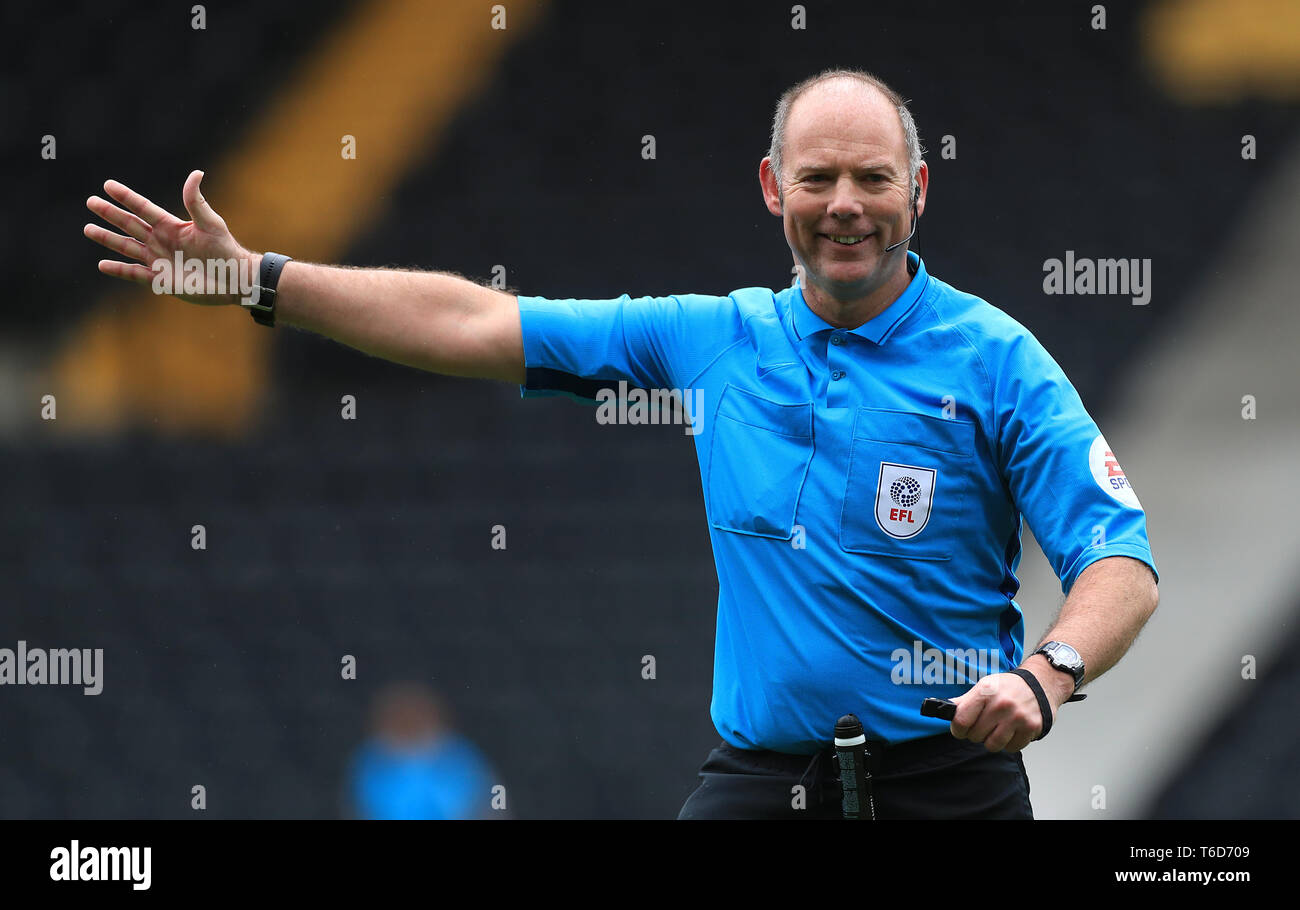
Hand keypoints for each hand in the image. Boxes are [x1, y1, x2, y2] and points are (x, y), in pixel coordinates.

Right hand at [84, 170, 257, 305]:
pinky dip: (118, 270)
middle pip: (130, 225)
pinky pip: (134, 274)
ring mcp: (158, 260)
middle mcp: (161, 241)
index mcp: (170, 226)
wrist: (233, 279)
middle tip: (90, 202)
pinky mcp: (160, 279)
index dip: (126, 197)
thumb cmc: (225, 249)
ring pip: (127, 247)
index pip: (143, 208)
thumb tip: (196, 173)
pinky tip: (102, 265)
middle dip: (110, 214)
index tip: (107, 185)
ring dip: (108, 239)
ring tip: (88, 229)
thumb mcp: (210, 223)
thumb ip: (196, 201)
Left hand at [947, 670, 1060, 752]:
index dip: (958, 729)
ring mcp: (1018, 717)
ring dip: (992, 741)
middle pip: (976, 735)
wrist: (1042, 683)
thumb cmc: (1008, 687)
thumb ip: (965, 701)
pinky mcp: (1032, 728)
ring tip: (997, 729)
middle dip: (976, 734)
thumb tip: (943, 709)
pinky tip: (1012, 731)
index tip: (960, 729)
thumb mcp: (985, 686)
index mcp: (986, 690)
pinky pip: (1012, 748)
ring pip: (993, 745)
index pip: (961, 720)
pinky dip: (1009, 743)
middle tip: (983, 726)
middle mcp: (1002, 704)